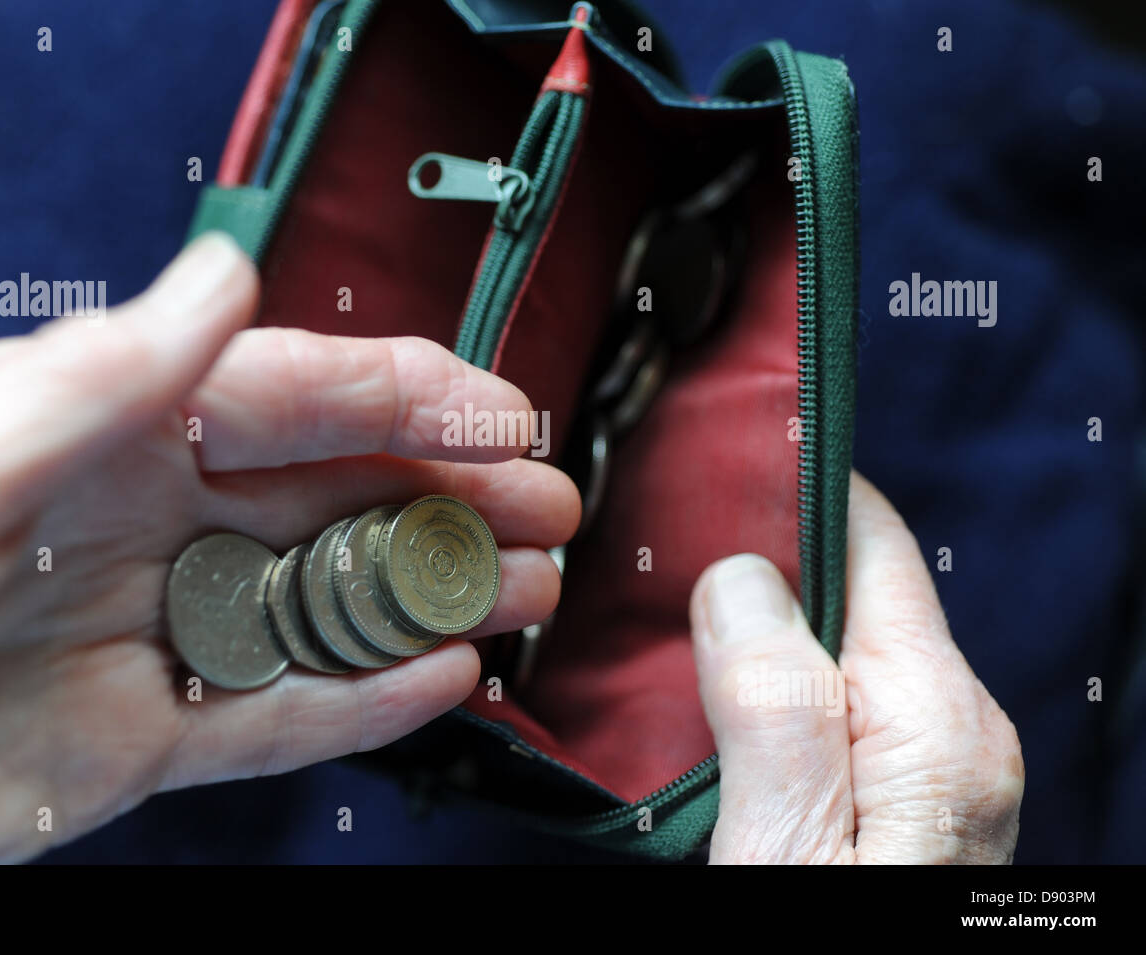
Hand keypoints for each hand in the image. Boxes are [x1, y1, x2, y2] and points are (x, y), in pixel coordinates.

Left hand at [0, 234, 578, 861]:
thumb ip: (103, 376)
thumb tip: (225, 271)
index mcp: (106, 432)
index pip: (291, 397)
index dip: (411, 400)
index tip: (505, 416)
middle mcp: (143, 520)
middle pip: (330, 497)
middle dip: (449, 495)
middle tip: (546, 509)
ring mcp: (149, 629)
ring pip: (319, 605)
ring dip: (425, 595)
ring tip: (523, 593)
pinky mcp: (139, 736)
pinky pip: (272, 714)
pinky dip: (358, 702)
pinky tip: (433, 680)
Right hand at [689, 472, 1023, 863]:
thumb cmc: (830, 954)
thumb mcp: (785, 844)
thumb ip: (773, 707)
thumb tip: (741, 575)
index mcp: (936, 721)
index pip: (873, 546)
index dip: (792, 493)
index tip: (710, 461)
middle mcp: (953, 731)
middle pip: (854, 595)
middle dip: (761, 562)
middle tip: (659, 545)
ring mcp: (936, 768)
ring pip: (838, 649)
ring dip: (758, 630)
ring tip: (664, 616)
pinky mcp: (909, 800)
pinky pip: (837, 703)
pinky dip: (773, 684)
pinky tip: (711, 697)